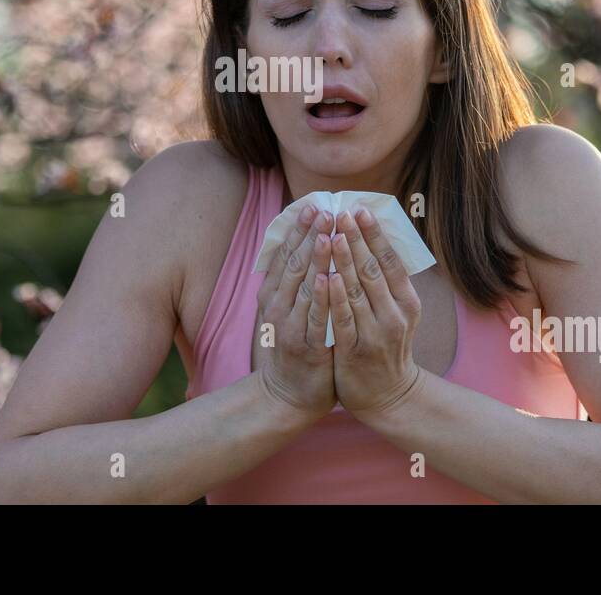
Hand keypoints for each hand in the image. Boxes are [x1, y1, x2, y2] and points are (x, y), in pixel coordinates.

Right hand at [253, 204, 336, 420]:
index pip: (285, 253)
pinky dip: (321, 297)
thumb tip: (304, 242)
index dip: (299, 229)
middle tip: (324, 209)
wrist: (287, 395)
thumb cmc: (293, 346)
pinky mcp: (306, 346)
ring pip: (304, 285)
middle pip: (294, 263)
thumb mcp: (286, 308)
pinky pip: (315, 317)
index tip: (312, 204)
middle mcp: (277, 305)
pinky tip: (328, 278)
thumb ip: (294, 280)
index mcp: (272, 293)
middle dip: (310, 234)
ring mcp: (289, 325)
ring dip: (316, 258)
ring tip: (328, 233)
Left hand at [326, 207, 424, 417]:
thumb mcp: (397, 313)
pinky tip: (325, 277)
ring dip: (343, 261)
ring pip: (358, 290)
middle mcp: (395, 314)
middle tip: (341, 212)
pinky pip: (343, 318)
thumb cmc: (388, 348)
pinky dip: (334, 297)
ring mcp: (376, 332)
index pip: (390, 260)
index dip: (375, 234)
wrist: (389, 396)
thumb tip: (374, 242)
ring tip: (331, 234)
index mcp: (407, 301)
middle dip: (355, 239)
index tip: (360, 210)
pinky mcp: (356, 350)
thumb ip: (387, 283)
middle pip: (373, 269)